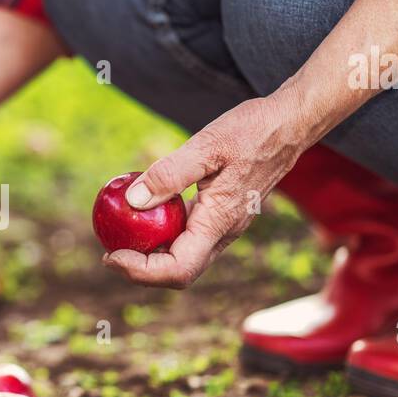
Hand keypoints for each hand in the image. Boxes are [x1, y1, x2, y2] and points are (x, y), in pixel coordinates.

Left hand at [103, 96, 310, 288]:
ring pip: (185, 258)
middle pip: (180, 272)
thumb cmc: (252, 130)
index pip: (179, 269)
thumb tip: (133, 202)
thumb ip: (169, 174)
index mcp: (220, 223)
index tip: (111, 256)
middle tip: (109, 252)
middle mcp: (224, 233)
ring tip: (121, 238)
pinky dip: (164, 236)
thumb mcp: (207, 145)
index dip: (141, 272)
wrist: (289, 125)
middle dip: (141, 271)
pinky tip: (145, 214)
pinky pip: (190, 238)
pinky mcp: (222, 216)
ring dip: (151, 257)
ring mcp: (225, 227)